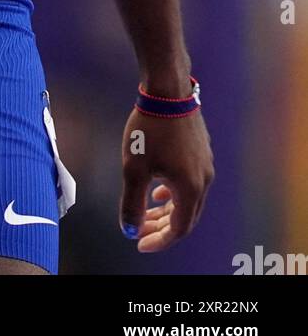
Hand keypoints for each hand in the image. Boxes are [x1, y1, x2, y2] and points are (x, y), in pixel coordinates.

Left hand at [119, 107, 213, 250]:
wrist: (167, 91)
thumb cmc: (149, 129)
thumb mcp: (134, 169)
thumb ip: (132, 203)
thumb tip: (130, 229)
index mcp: (190, 189)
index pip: (179, 228)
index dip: (159, 240)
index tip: (140, 243)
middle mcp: (204, 180)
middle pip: (185, 216)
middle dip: (162, 227)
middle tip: (140, 231)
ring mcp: (205, 164)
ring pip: (188, 198)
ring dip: (167, 209)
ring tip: (148, 212)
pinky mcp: (202, 150)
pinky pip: (190, 182)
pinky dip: (174, 192)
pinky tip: (159, 188)